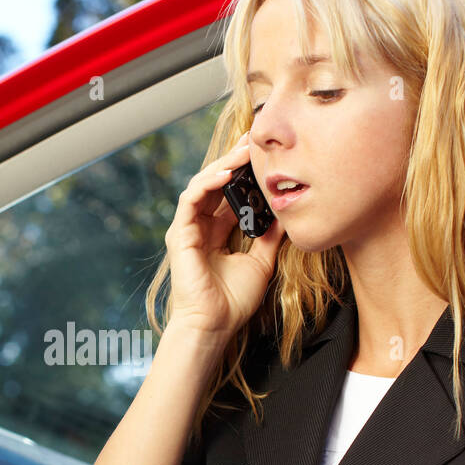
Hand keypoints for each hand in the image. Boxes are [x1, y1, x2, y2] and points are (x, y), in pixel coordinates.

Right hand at [164, 129, 285, 339]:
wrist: (214, 326)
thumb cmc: (233, 302)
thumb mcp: (261, 262)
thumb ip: (269, 237)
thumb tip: (284, 213)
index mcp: (217, 232)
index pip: (228, 193)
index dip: (243, 172)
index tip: (262, 154)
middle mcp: (200, 226)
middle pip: (215, 182)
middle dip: (233, 159)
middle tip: (253, 139)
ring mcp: (187, 229)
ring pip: (202, 185)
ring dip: (223, 165)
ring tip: (244, 151)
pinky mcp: (180, 234)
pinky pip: (191, 199)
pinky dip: (207, 184)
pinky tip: (227, 174)